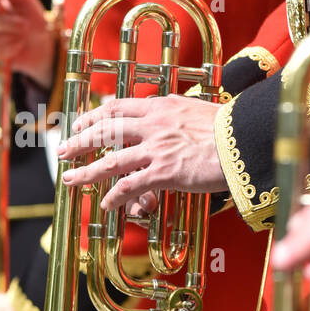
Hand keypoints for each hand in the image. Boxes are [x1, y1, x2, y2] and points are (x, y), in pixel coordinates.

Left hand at [57, 94, 224, 211]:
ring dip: (86, 171)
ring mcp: (156, 148)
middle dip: (79, 141)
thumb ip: (177, 114)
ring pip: (110, 160)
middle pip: (105, 131)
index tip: (81, 122)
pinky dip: (115, 196)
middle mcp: (154, 124)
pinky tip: (105, 204)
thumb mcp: (198, 110)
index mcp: (161, 106)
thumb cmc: (230, 127)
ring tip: (69, 180)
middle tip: (63, 150)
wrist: (246, 139)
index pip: (118, 108)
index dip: (95, 116)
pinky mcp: (164, 172)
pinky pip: (130, 186)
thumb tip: (170, 115)